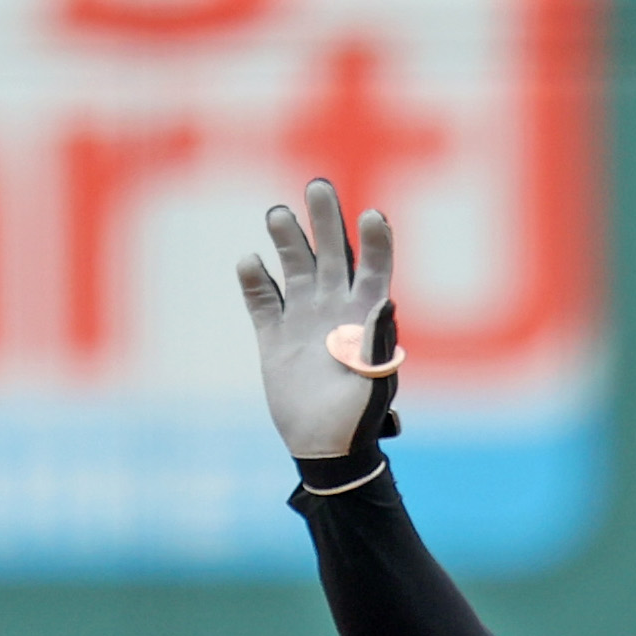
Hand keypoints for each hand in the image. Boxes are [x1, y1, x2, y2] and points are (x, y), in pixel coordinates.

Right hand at [236, 179, 400, 461]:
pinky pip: (261, 300)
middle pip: (331, 253)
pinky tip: (249, 263)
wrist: (324, 448)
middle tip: (319, 186)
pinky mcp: (274, 335)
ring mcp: (303, 318)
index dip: (375, 242)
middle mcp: (335, 308)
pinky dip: (254, 281)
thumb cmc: (358, 418)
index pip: (374, 268)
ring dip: (287, 240)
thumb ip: (377, 340)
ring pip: (294, 266)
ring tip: (278, 214)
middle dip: (325, 220)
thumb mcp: (373, 381)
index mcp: (366, 316)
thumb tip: (386, 300)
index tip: (372, 215)